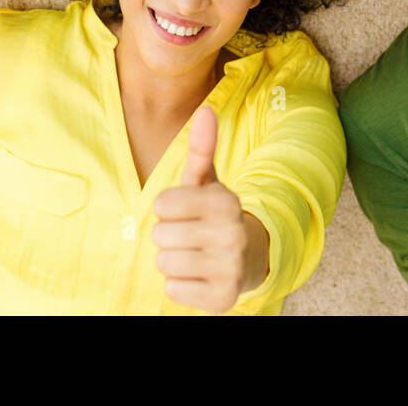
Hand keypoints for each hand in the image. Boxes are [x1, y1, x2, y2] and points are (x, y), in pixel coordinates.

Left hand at [152, 106, 267, 313]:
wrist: (247, 258)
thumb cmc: (214, 216)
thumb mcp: (206, 182)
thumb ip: (201, 148)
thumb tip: (205, 109)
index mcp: (227, 201)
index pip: (163, 203)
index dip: (167, 207)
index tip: (184, 210)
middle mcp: (233, 234)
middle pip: (160, 234)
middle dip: (167, 235)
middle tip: (189, 236)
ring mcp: (230, 268)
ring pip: (164, 263)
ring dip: (171, 260)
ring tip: (192, 255)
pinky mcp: (223, 299)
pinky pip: (173, 289)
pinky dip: (179, 284)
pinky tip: (197, 276)